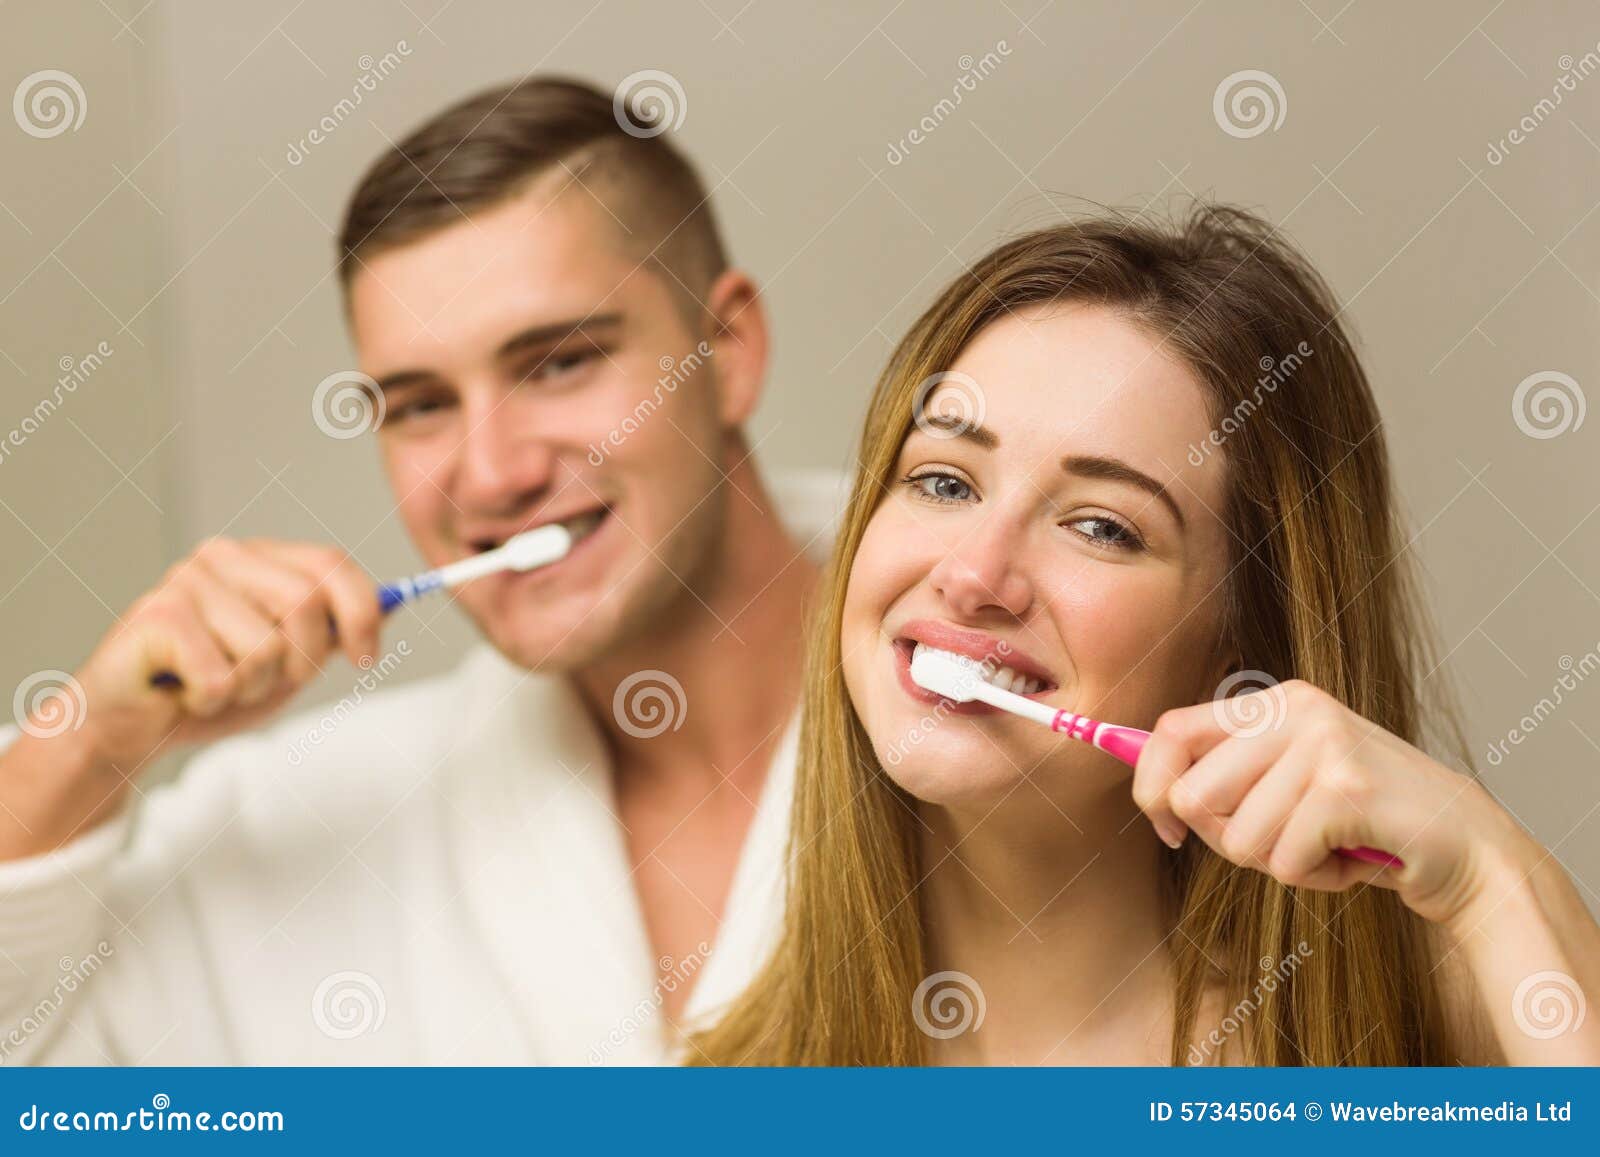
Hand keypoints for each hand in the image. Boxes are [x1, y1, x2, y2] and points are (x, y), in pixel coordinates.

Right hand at [74, 537, 382, 766]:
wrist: (126, 724)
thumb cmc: (207, 689)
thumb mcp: (287, 661)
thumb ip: (331, 631)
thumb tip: (394, 606)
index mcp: (257, 558)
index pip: (331, 565)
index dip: (362, 613)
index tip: (366, 656)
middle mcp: (221, 557)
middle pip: (307, 605)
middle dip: (303, 661)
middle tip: (267, 683)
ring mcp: (186, 581)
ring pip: (268, 648)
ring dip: (252, 688)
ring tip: (215, 685)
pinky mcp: (157, 616)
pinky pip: (224, 676)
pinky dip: (213, 701)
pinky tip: (184, 692)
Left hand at [1131, 679, 1538, 931]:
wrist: (1470, 851)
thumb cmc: (1365, 826)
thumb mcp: (1289, 786)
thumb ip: (1228, 779)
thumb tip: (1151, 793)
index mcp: (1274, 704)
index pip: (1172, 730)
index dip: (1151, 786)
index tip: (1166, 830)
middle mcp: (1296, 710)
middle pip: (1192, 795)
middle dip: (1226, 841)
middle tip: (1281, 844)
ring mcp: (1323, 744)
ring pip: (1237, 838)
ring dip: (1279, 865)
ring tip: (1328, 848)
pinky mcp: (1345, 788)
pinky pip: (1282, 863)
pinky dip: (1314, 880)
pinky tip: (1353, 860)